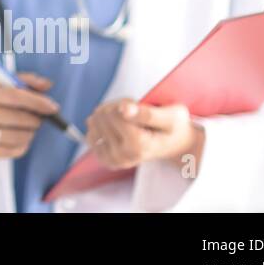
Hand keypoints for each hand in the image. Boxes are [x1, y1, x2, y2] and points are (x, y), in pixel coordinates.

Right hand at [0, 73, 58, 159]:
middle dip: (35, 120)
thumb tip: (48, 84)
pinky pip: (10, 151)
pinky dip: (22, 146)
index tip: (53, 107)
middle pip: (18, 118)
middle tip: (39, 120)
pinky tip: (20, 141)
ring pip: (16, 137)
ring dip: (30, 134)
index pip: (15, 96)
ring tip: (29, 131)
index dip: (37, 102)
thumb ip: (22, 82)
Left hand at [85, 99, 205, 170]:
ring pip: (94, 120)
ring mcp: (113, 160)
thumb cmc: (174, 126)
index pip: (115, 114)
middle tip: (135, 115)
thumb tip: (123, 109)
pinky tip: (119, 129)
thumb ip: (148, 113)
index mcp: (140, 146)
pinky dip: (102, 125)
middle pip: (102, 115)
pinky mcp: (104, 159)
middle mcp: (124, 157)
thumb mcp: (172, 115)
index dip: (126, 104)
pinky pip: (89, 131)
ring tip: (129, 122)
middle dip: (116, 107)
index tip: (140, 108)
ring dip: (109, 114)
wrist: (174, 144)